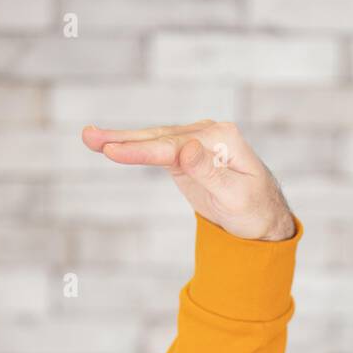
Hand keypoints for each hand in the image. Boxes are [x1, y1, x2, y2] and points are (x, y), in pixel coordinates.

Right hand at [81, 119, 295, 240]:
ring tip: (89, 138)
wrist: (263, 219)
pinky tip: (109, 146)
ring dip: (121, 141)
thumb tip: (185, 148)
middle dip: (124, 139)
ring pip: (153, 141)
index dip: (144, 150)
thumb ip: (209, 172)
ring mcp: (194, 141)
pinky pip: (155, 151)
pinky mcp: (184, 155)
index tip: (115, 152)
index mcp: (221, 138)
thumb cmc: (255, 210)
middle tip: (90, 137)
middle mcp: (207, 132)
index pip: (176, 145)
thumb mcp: (235, 196)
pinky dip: (132, 149)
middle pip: (159, 137)